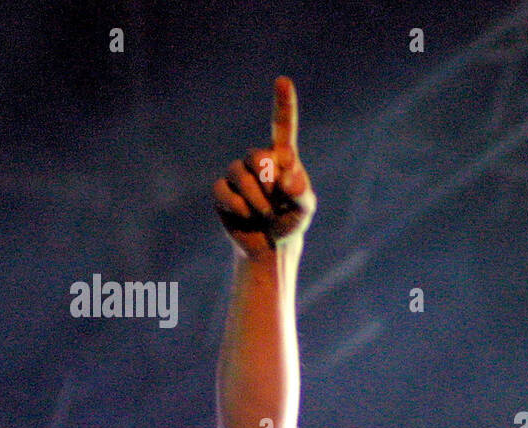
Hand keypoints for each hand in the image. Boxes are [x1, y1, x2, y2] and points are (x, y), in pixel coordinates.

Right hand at [212, 76, 316, 258]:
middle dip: (268, 183)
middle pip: (257, 156)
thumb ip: (302, 193)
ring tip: (265, 213)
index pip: (282, 127)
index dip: (283, 104)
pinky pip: (225, 191)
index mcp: (283, 159)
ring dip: (257, 201)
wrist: (270, 246)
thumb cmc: (291, 222)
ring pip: (239, 174)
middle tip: (277, 202)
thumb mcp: (304, 210)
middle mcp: (258, 160)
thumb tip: (287, 177)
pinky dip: (239, 208)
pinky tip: (246, 216)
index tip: (283, 81)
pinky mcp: (222, 191)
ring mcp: (237, 173)